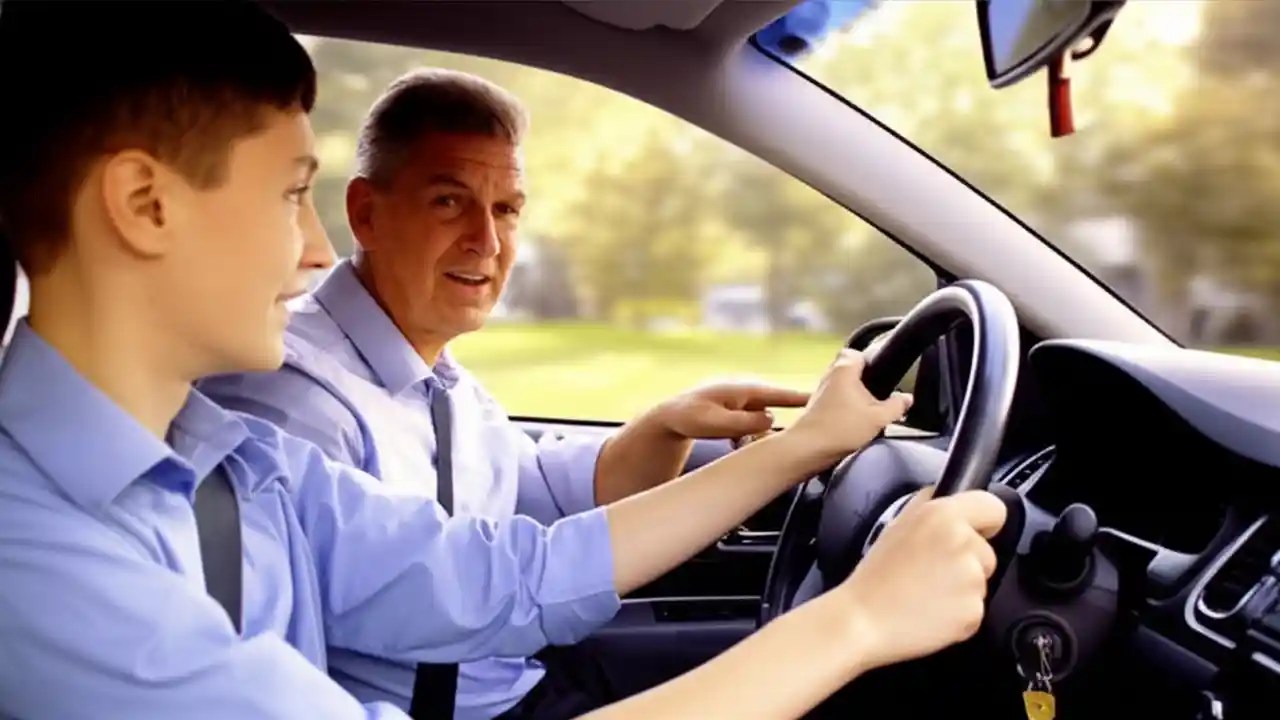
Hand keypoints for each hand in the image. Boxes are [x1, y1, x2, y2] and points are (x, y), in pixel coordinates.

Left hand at [652, 382, 810, 440]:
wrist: (670, 416)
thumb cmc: (690, 417)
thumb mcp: (715, 423)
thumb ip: (745, 423)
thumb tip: (772, 420)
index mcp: (745, 390)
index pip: (782, 394)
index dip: (805, 398)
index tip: (829, 398)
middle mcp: (749, 393)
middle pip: (779, 406)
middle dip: (794, 417)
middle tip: (812, 431)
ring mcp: (745, 402)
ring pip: (768, 419)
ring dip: (769, 433)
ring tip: (762, 444)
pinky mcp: (741, 412)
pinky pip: (758, 423)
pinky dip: (759, 434)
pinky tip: (747, 444)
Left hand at [782, 349, 911, 462]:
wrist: (809, 448)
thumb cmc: (844, 427)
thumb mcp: (879, 418)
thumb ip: (896, 406)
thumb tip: (908, 398)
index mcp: (844, 369)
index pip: (857, 353)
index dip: (870, 361)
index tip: (882, 375)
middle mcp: (829, 375)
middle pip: (848, 369)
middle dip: (863, 379)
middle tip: (878, 394)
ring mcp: (819, 390)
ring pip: (840, 385)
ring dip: (852, 394)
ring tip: (868, 409)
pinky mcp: (814, 407)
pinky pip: (833, 399)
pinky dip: (843, 405)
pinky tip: (853, 420)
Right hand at [838, 486, 1006, 670]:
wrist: (863, 619)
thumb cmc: (875, 576)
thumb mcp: (897, 524)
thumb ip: (930, 505)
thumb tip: (953, 497)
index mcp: (944, 516)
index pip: (994, 507)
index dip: (984, 522)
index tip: (974, 532)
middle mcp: (963, 543)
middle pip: (986, 551)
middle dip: (966, 561)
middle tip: (930, 571)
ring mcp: (972, 579)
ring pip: (980, 581)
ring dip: (960, 589)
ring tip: (925, 592)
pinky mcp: (974, 612)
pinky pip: (975, 609)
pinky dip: (958, 614)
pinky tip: (930, 611)